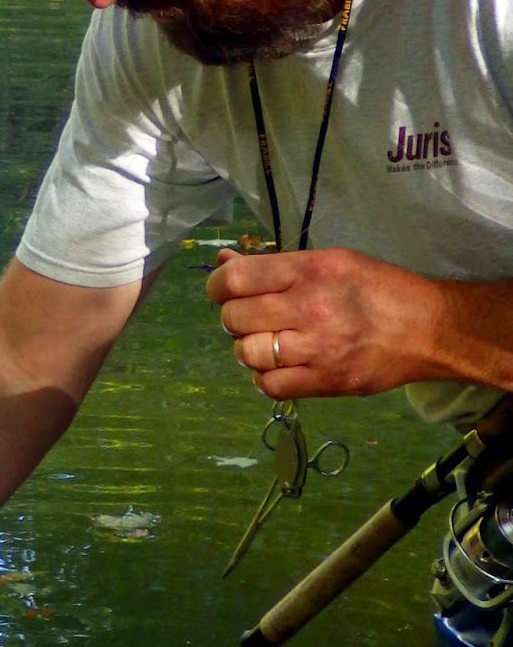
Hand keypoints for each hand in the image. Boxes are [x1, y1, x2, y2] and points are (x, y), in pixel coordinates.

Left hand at [205, 245, 440, 398]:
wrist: (428, 329)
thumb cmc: (375, 288)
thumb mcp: (328, 261)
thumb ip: (272, 265)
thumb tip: (222, 262)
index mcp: (308, 271)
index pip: (236, 279)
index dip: (218, 285)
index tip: (224, 290)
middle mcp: (309, 308)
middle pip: (235, 317)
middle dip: (235, 317)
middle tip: (254, 316)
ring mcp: (317, 349)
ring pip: (247, 353)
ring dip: (248, 348)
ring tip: (267, 341)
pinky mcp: (327, 381)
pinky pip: (270, 386)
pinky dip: (265, 377)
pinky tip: (278, 366)